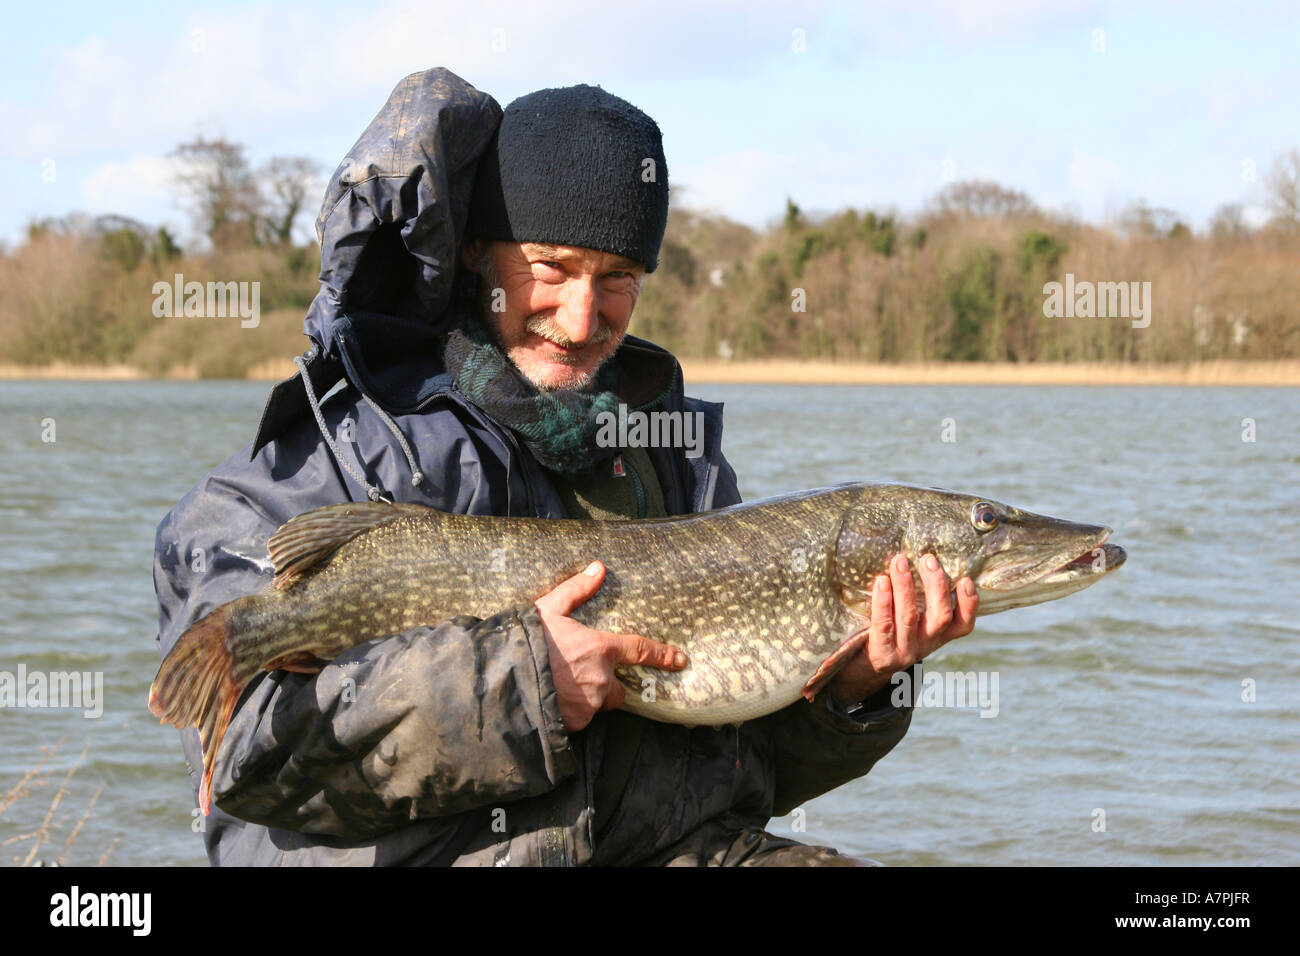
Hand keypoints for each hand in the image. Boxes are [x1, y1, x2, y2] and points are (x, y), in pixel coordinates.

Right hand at [536, 561, 687, 731]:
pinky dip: (572, 712)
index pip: (640, 650)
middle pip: (619, 689)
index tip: (680, 660)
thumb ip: (576, 590)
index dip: (662, 655)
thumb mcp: (549, 608)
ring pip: (598, 704)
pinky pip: (581, 718)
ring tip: (561, 688)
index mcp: (600, 650)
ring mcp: (589, 704)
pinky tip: (553, 701)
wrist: (503, 679)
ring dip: (588, 698)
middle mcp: (601, 680)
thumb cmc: (527, 641)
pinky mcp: (575, 723)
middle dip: (608, 685)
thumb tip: (599, 568)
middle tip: (582, 676)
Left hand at [827, 553, 978, 706]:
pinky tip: (881, 582)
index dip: (969, 604)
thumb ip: (921, 600)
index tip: (966, 579)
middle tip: (928, 559)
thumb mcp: (913, 623)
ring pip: (910, 616)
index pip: (963, 625)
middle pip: (940, 616)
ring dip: (906, 586)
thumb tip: (922, 556)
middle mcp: (926, 645)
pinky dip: (883, 602)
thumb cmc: (890, 633)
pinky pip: (884, 625)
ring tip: (899, 562)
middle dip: (936, 585)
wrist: (862, 671)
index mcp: (938, 636)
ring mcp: (904, 651)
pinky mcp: (882, 654)